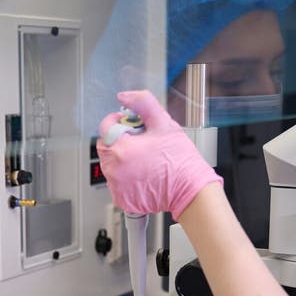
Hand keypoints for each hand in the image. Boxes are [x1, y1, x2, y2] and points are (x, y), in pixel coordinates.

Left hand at [97, 89, 221, 218]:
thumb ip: (142, 104)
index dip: (120, 121)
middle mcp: (113, 171)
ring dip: (122, 157)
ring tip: (146, 158)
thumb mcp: (163, 123)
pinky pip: (117, 181)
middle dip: (120, 139)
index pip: (105, 127)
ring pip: (110, 163)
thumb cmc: (180, 160)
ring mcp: (116, 187)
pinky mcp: (122, 198)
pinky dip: (126, 175)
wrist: (190, 190)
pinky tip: (144, 172)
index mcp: (120, 150)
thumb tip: (125, 96)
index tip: (133, 124)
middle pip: (106, 145)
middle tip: (143, 142)